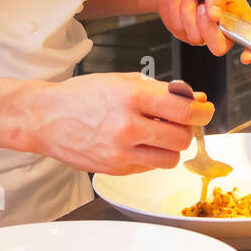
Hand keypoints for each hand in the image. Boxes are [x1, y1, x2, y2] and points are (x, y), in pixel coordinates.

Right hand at [25, 71, 213, 173]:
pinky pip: (149, 167)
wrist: (45, 118)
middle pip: (182, 138)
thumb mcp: (123, 81)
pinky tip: (137, 143)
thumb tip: (196, 98)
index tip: (205, 111)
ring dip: (171, 147)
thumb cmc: (82, 96)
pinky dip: (151, 157)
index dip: (202, 111)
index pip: (184, 110)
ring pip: (170, 159)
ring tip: (158, 135)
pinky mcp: (115, 169)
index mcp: (132, 97)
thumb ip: (162, 90)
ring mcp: (121, 152)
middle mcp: (128, 126)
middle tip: (178, 123)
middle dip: (186, 130)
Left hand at [154, 0, 250, 63]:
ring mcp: (204, 33)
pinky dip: (177, 12)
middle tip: (202, 6)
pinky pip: (181, 31)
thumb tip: (217, 14)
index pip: (250, 36)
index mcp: (236, 12)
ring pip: (197, 38)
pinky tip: (180, 3)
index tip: (245, 56)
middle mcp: (222, 26)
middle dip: (207, 26)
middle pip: (220, 46)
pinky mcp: (186, 35)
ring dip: (188, 13)